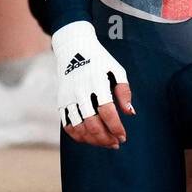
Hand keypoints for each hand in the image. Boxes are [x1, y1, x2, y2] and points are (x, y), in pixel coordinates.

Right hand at [52, 20, 134, 148]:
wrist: (73, 48)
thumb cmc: (100, 61)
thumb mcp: (116, 70)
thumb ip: (124, 91)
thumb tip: (130, 113)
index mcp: (96, 81)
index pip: (107, 111)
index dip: (116, 127)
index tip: (123, 136)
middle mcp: (80, 90)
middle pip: (92, 123)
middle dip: (106, 138)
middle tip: (116, 143)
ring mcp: (68, 96)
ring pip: (79, 127)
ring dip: (93, 140)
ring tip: (106, 143)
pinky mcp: (61, 101)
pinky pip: (67, 125)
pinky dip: (78, 136)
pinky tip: (90, 138)